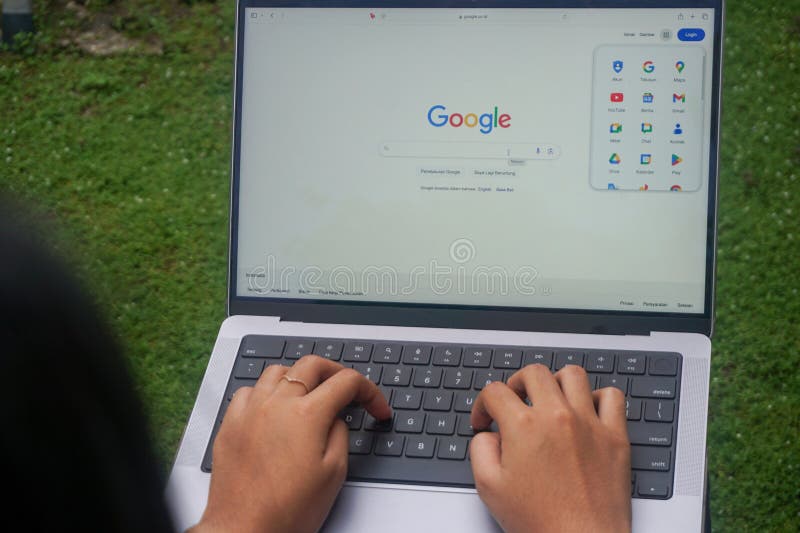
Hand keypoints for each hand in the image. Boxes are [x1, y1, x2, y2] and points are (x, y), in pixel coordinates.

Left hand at [191, 355, 391, 532]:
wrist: (245, 531)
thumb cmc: (287, 511)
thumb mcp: (334, 473)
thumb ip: (340, 433)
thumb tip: (337, 417)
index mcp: (307, 415)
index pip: (347, 382)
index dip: (370, 393)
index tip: (376, 409)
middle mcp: (276, 404)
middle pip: (312, 364)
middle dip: (337, 372)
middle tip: (348, 390)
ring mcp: (249, 411)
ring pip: (278, 371)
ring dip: (299, 377)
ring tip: (310, 395)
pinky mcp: (230, 424)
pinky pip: (249, 391)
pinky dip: (266, 392)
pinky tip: (274, 409)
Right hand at [470, 364, 630, 532]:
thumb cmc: (540, 522)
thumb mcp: (489, 488)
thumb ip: (480, 450)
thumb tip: (488, 434)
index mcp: (523, 426)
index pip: (495, 391)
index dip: (483, 405)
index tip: (486, 420)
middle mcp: (557, 416)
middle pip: (533, 372)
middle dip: (516, 384)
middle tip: (514, 401)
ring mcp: (590, 423)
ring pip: (573, 375)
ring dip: (556, 382)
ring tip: (550, 399)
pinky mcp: (616, 436)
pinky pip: (613, 396)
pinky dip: (599, 397)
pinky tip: (587, 411)